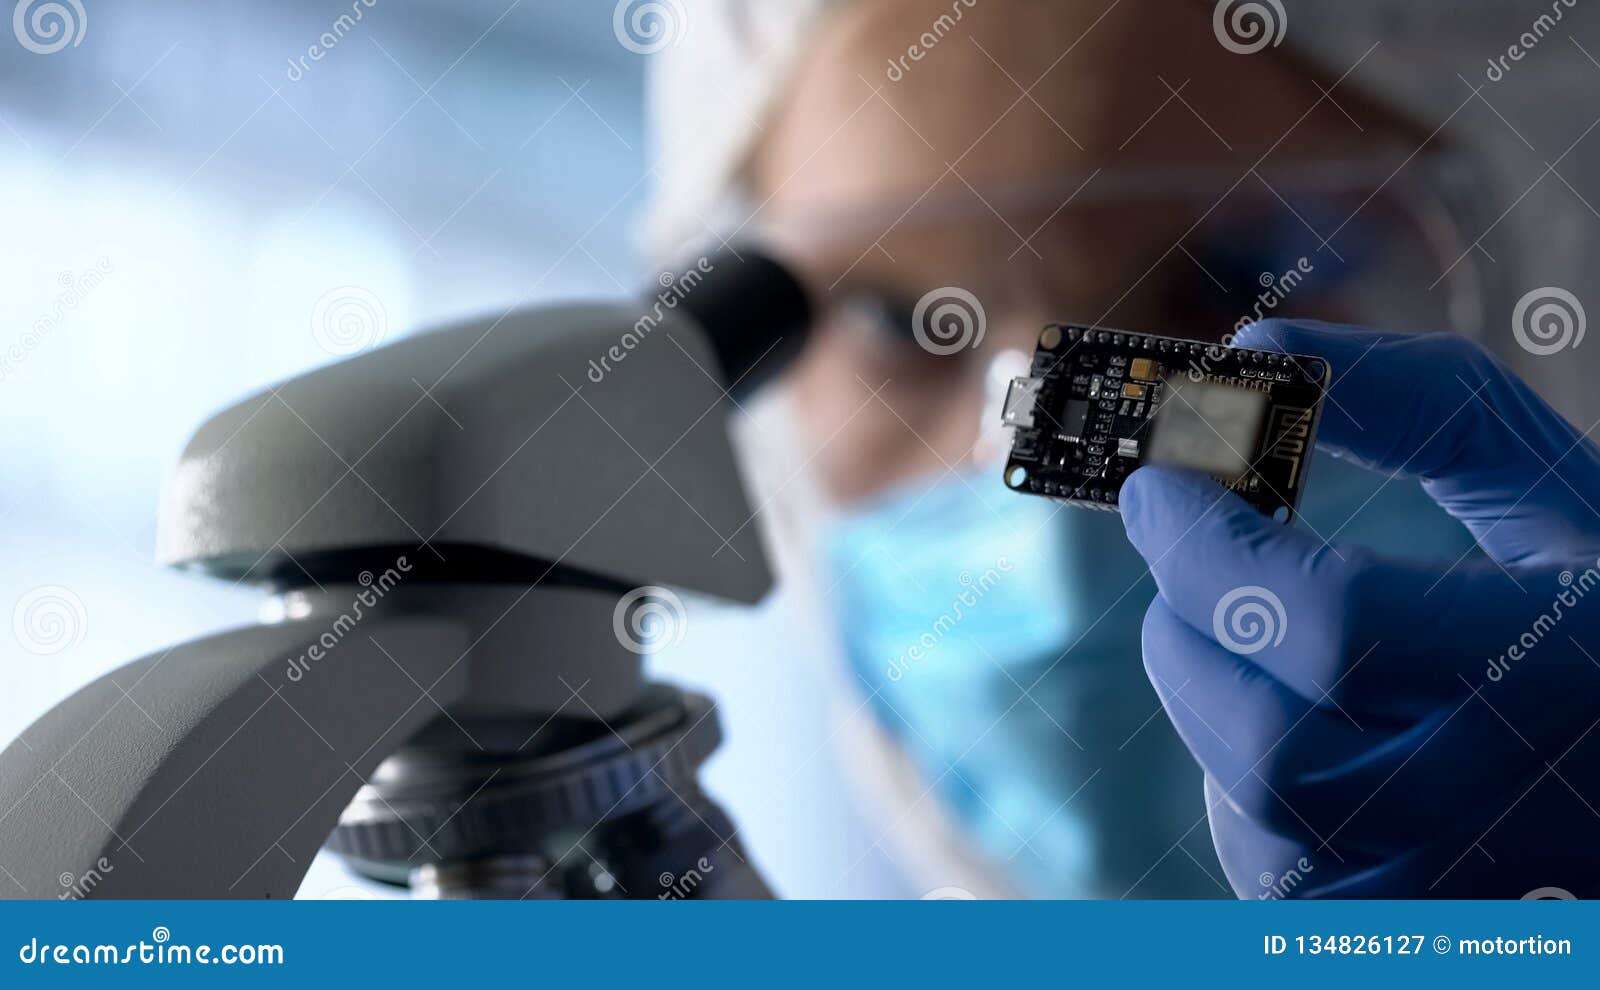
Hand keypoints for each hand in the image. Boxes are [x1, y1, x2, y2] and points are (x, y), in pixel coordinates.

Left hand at [1120, 319, 1599, 897]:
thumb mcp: (1553, 483)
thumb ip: (1423, 401)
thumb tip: (1253, 351)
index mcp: (1571, 665)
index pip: (1333, 620)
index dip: (1213, 545)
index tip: (1156, 483)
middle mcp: (1518, 800)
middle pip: (1273, 743)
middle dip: (1189, 628)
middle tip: (1179, 551)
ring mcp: (1471, 886)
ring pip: (1265, 820)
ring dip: (1209, 702)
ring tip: (1237, 626)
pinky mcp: (1430, 924)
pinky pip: (1285, 882)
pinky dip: (1248, 792)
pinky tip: (1290, 719)